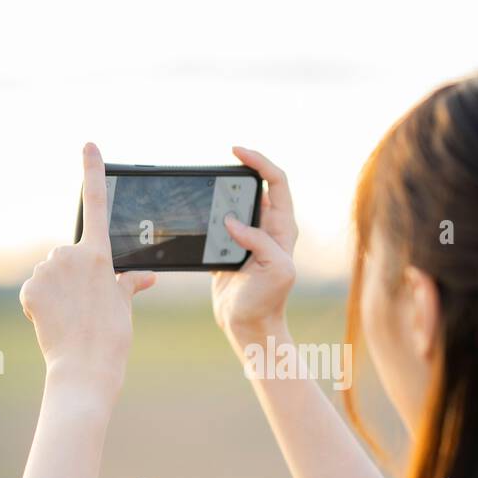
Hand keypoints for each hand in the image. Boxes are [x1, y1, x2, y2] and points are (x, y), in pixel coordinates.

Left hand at [19, 142, 156, 405]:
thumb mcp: (123, 305)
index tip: (88, 144)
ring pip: (48, 273)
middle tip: (83, 305)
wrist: (86, 367)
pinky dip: (39, 305)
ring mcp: (48, 272)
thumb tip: (146, 277)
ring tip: (69, 316)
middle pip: (65, 254)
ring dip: (55, 290)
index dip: (92, 171)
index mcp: (99, 255)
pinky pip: (33, 291)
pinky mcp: (29, 289)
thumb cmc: (112, 337)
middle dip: (70, 274)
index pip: (96, 205)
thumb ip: (128, 282)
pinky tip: (51, 321)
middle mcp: (70, 255)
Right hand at [211, 147, 297, 348]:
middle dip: (233, 176)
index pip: (276, 182)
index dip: (259, 162)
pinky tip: (194, 214)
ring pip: (231, 203)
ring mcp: (246, 237)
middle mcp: (267, 228)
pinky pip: (216, 222)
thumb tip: (232, 221)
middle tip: (214, 177)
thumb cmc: (268, 301)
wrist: (249, 326)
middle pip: (251, 187)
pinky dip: (205, 215)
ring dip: (216, 196)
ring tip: (203, 198)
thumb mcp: (276, 271)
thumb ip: (260, 242)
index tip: (236, 151)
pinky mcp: (227, 247)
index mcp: (283, 228)